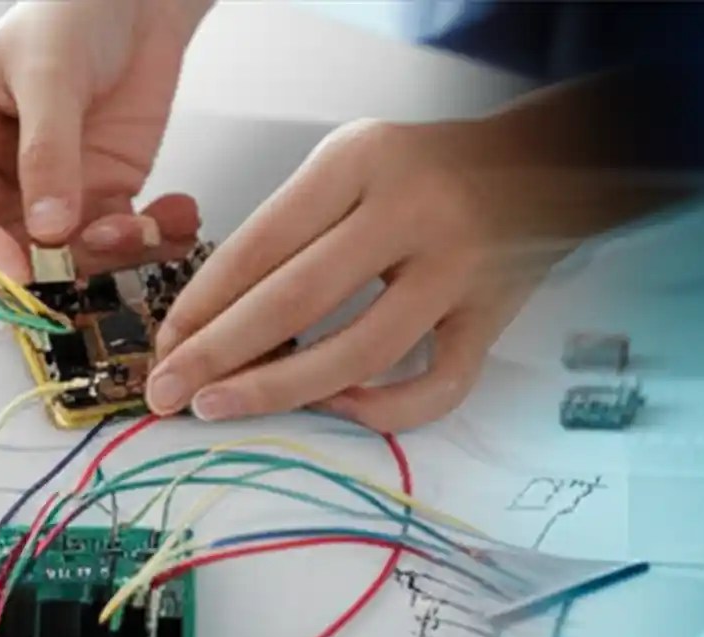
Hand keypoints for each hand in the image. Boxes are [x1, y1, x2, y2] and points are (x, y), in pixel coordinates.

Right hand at [0, 0, 213, 280]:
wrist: (138, 6)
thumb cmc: (73, 16)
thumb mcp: (51, 73)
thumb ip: (49, 151)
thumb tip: (50, 229)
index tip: (22, 272)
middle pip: (8, 246)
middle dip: (61, 261)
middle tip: (110, 243)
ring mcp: (51, 190)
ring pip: (70, 254)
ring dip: (117, 253)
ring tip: (154, 225)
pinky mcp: (103, 196)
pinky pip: (122, 240)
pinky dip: (154, 241)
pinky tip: (178, 218)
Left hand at [147, 119, 567, 431]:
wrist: (541, 168)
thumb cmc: (426, 168)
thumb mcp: (353, 159)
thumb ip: (295, 221)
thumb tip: (218, 314)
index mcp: (361, 161)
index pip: (263, 241)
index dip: (203, 301)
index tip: (163, 342)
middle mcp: (412, 212)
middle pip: (299, 298)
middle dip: (218, 353)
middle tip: (167, 392)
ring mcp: (457, 270)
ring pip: (361, 351)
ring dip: (280, 389)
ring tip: (222, 408)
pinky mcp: (491, 318)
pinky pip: (440, 384)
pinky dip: (386, 410)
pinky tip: (340, 409)